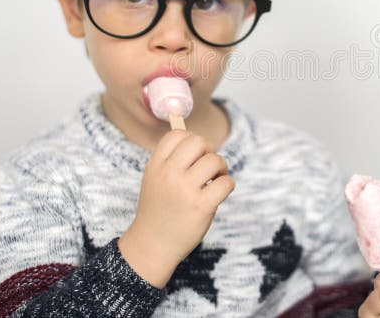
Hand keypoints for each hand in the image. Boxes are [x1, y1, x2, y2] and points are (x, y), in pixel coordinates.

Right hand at [118, 130, 234, 286]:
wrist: (152, 245)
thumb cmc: (158, 210)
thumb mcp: (155, 179)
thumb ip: (170, 159)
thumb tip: (194, 137)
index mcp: (155, 166)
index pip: (177, 134)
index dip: (191, 141)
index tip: (193, 156)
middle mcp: (168, 175)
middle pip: (198, 141)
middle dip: (208, 151)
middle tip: (207, 168)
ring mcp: (185, 190)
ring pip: (215, 160)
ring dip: (220, 168)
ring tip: (214, 180)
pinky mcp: (201, 206)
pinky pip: (226, 182)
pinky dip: (227, 185)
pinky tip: (218, 193)